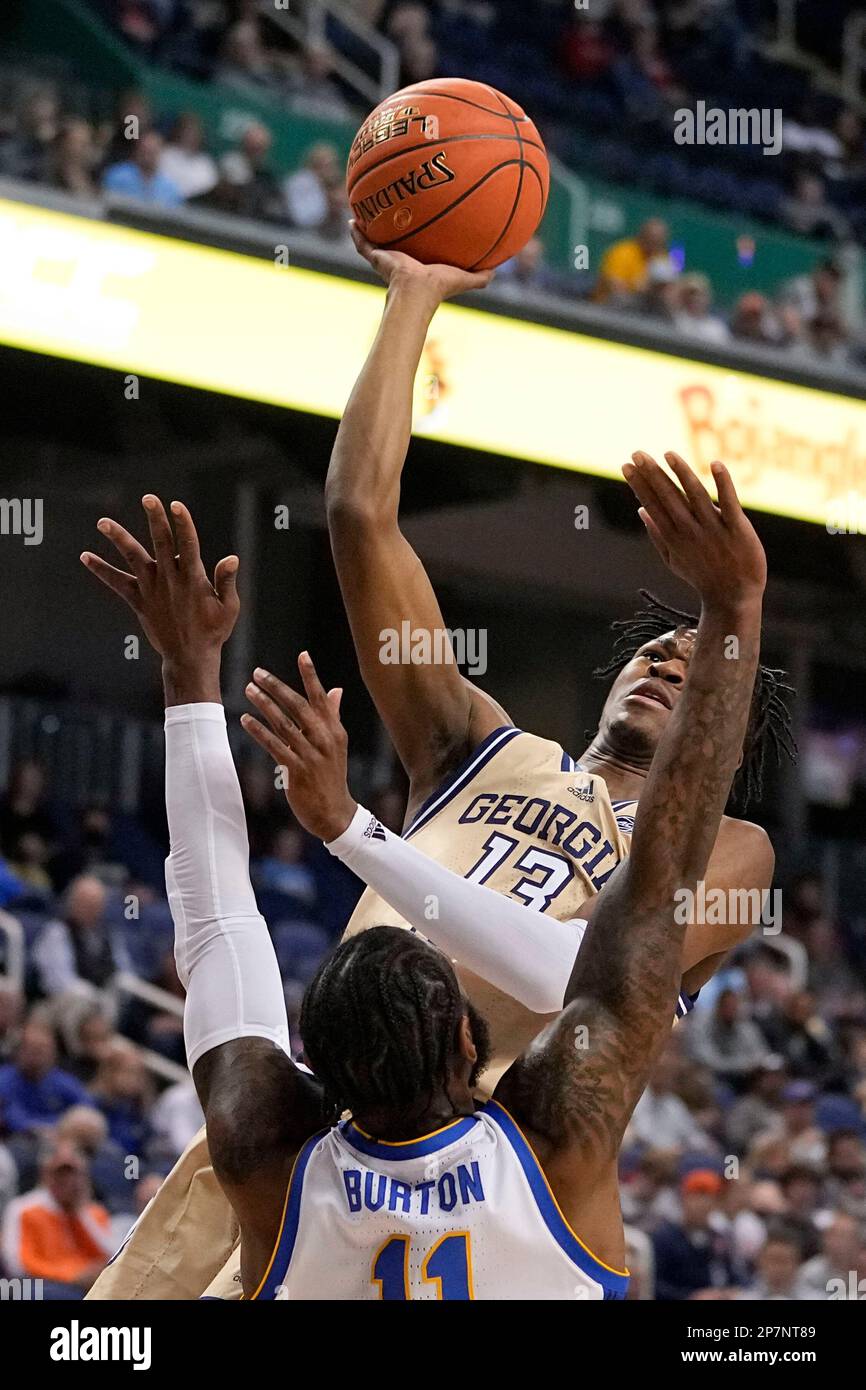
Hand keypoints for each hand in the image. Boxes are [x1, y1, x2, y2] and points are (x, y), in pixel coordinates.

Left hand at [81, 497, 238, 690]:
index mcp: (193, 579)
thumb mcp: (229, 607)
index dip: (183, 524)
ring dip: (118, 538)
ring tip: (102, 522)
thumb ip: (226, 581)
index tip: (176, 505)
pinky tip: (85, 557)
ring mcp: (152, 589)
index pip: (189, 545)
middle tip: (148, 498)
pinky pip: (117, 583)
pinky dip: (101, 570)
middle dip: (155, 519)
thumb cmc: (213, 631)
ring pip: (133, 558)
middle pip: (162, 543)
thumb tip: (231, 558)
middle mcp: (170, 580)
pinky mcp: (138, 601)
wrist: (189, 657)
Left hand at [241, 653, 356, 841]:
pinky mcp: (297, 770)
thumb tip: (336, 690)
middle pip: (298, 706)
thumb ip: (332, 716)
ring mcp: (311, 755)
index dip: (311, 676)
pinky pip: (274, 745)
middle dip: (276, 687)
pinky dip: (259, 731)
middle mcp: (324, 739)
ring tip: (248, 691)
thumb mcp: (336, 745)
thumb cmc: (331, 776)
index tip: (303, 655)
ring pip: (283, 723)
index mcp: (334, 730)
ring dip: (263, 705)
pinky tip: (245, 720)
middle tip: (258, 673)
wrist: (334, 812)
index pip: (321, 698)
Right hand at [350, 220, 492, 304]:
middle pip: (395, 241)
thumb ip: (480, 276)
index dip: (418, 238)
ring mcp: (386, 258)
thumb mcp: (464, 278)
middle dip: (392, 228)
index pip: (418, 249)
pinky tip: (351, 219)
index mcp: (419, 264)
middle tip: (392, 210)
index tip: (419, 223)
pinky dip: (356, 232)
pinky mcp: (376, 257)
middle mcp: (401, 260)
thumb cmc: (439, 287)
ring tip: (366, 208)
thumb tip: (497, 271)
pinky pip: (362, 243)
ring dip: (370, 226)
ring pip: (375, 240)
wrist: (417, 291)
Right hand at [622, 452, 765, 611]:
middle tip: (637, 453)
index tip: (627, 465)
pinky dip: (723, 483)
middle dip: (652, 474)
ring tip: (668, 454)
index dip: (639, 484)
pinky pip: (729, 502)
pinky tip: (714, 464)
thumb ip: (657, 534)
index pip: (652, 504)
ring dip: (682, 473)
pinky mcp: (737, 528)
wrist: (734, 597)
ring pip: (695, 495)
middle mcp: (690, 530)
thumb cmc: (703, 577)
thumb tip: (641, 510)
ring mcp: (714, 528)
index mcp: (673, 537)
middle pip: (668, 497)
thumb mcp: (673, 560)